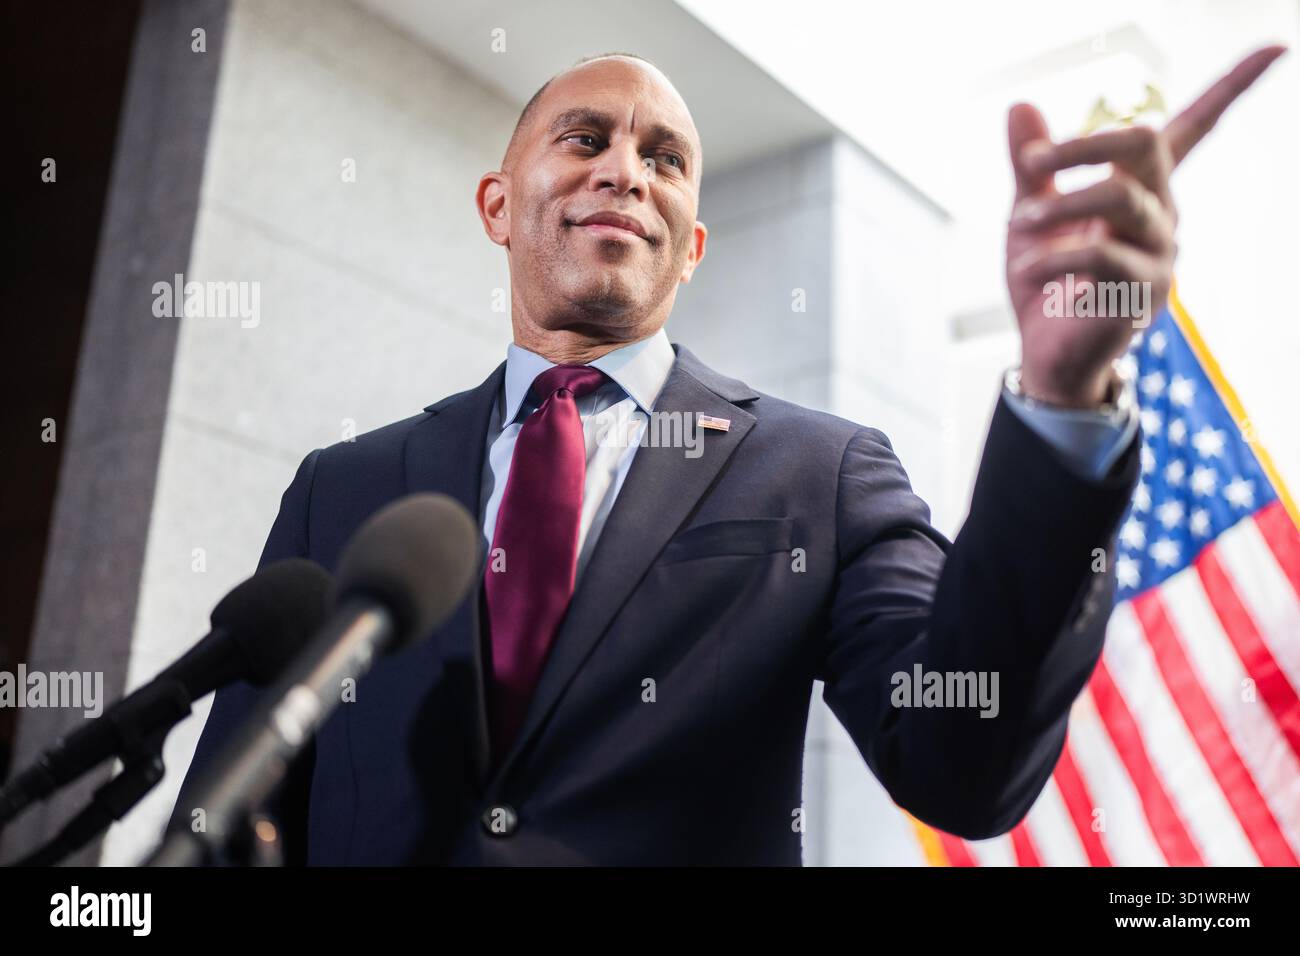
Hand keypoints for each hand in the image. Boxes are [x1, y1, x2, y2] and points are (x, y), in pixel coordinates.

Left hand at [1005, 46, 1285, 407]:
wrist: (1045, 352)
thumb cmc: (1045, 280)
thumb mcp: (1030, 214)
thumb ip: (1029, 166)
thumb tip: (1020, 104)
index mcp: (1143, 186)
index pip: (1197, 126)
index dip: (1237, 84)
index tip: (1279, 44)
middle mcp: (1162, 212)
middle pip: (1145, 144)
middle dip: (1084, 144)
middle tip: (1030, 163)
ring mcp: (1159, 252)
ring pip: (1119, 198)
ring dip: (1060, 205)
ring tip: (1017, 228)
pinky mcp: (1144, 291)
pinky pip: (1101, 255)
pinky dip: (1053, 256)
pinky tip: (1028, 268)